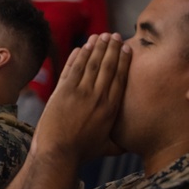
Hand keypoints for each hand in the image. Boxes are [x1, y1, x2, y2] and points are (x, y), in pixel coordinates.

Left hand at [33, 33, 130, 162]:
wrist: (57, 153)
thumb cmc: (81, 153)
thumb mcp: (106, 149)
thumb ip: (119, 145)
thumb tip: (131, 147)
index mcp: (111, 108)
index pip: (120, 77)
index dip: (123, 60)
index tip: (126, 48)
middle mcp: (98, 97)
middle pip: (107, 66)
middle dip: (111, 48)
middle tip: (114, 35)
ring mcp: (80, 92)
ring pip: (91, 64)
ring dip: (96, 47)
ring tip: (100, 36)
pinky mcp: (63, 91)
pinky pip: (73, 68)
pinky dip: (78, 56)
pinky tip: (83, 47)